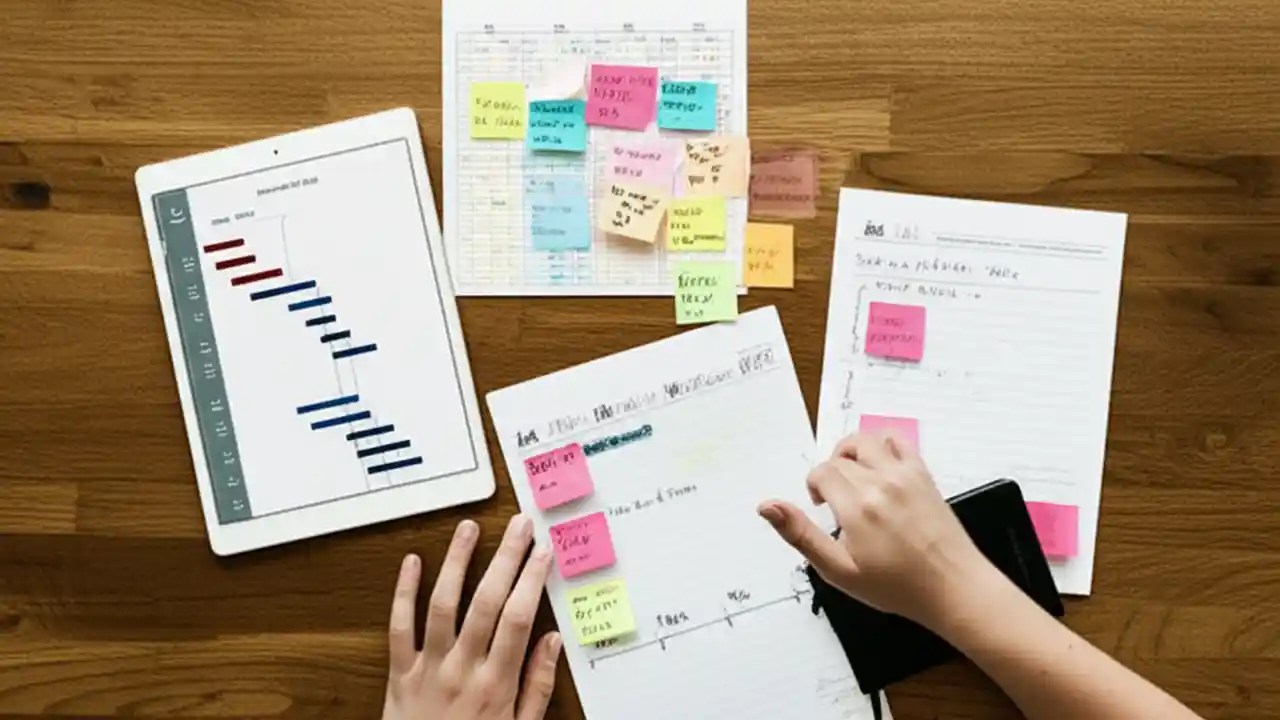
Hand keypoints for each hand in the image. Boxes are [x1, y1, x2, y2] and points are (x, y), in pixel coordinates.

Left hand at [382, 516, 561, 719]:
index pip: (518, 618)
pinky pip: (399, 627)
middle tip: (518, 525)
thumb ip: (537, 686)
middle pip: (487, 602)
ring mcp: (428, 669)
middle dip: (506, 558)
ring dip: (457, 562)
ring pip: (443, 605)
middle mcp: (462, 670)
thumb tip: (553, 639)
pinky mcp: (399, 674)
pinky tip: (413, 561)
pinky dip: (404, 592)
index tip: (543, 551)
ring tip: (469, 528)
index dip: (532, 579)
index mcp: (496, 684)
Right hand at [757, 432, 992, 628]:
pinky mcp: (924, 475)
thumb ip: (801, 535)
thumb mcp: (839, 570)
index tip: (820, 507)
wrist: (951, 588)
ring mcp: (905, 476)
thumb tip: (767, 507)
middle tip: (836, 503)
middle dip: (830, 475)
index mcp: (857, 506)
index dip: (814, 487)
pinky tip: (880, 468)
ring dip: (851, 453)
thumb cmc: (897, 586)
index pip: (822, 473)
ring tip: (852, 478)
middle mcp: (880, 483)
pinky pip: (898, 441)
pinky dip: (882, 445)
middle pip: (841, 459)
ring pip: (866, 441)